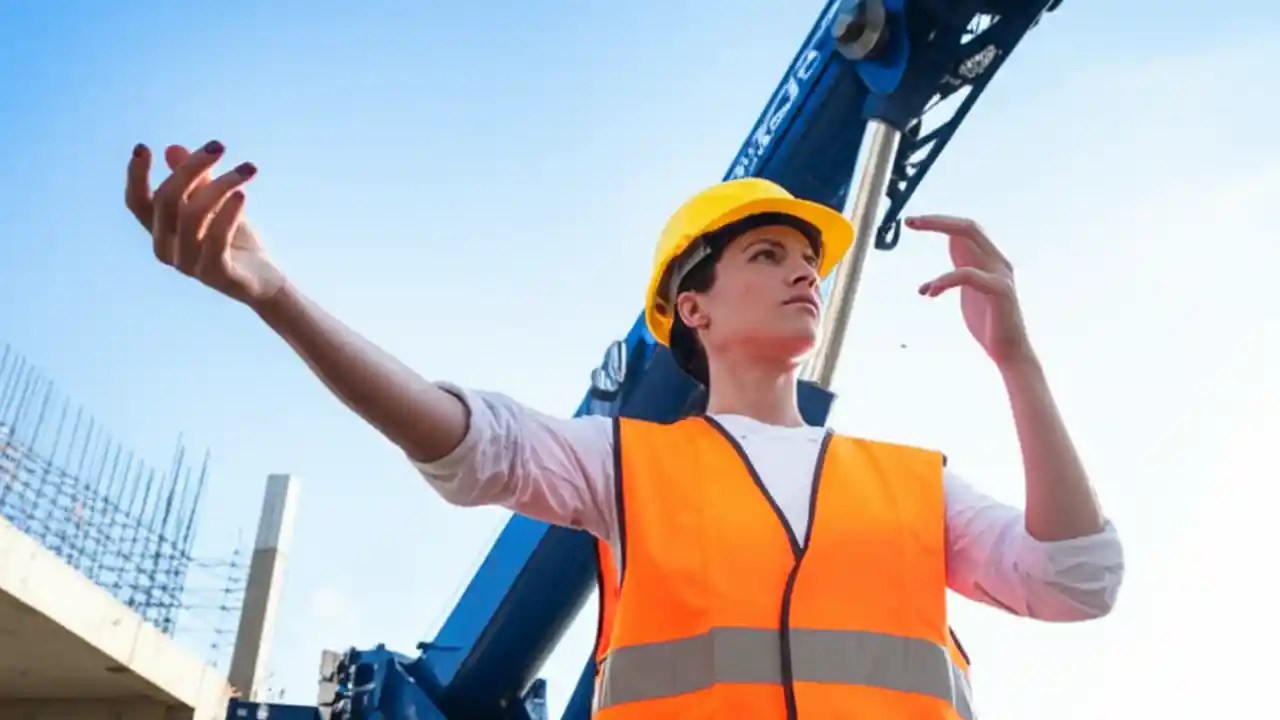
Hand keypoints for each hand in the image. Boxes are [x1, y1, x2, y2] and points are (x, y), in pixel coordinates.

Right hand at [125, 140, 284, 306]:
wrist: (265, 281)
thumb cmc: (236, 240)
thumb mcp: (215, 206)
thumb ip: (196, 181)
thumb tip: (173, 149)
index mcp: (161, 232)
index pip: (138, 202)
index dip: (135, 176)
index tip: (143, 147)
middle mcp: (167, 249)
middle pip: (167, 200)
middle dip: (191, 167)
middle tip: (219, 145)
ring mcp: (189, 265)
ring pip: (193, 214)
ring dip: (221, 185)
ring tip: (248, 168)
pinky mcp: (216, 274)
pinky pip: (216, 239)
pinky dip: (228, 213)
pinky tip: (242, 194)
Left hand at [907, 215, 1031, 366]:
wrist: (1008, 351)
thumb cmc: (987, 322)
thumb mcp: (969, 288)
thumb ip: (962, 266)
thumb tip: (951, 244)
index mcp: (990, 259)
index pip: (966, 229)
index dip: (940, 221)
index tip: (912, 221)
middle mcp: (997, 261)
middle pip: (968, 227)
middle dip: (937, 221)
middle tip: (909, 221)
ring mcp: (1000, 274)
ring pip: (969, 242)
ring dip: (938, 251)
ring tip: (916, 264)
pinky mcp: (999, 290)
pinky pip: (966, 274)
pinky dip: (943, 280)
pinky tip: (928, 292)